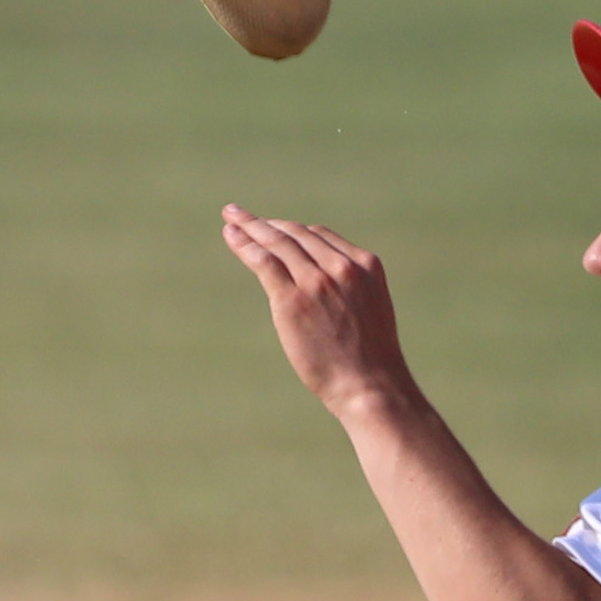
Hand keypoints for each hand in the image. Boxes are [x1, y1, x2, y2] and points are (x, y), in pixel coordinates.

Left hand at [221, 205, 414, 418]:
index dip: (292, 231)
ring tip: (231, 218)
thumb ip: (348, 287)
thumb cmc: (369, 357)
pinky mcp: (292, 299)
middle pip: (296, 233)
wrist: (369, 384)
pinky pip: (263, 262)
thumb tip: (322, 286)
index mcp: (365, 264)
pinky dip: (245, 245)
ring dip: (250, 227)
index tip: (274, 230)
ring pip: (277, 242)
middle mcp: (341, 266)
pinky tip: (231, 236)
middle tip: (242, 215)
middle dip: (267, 223)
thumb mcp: (369, 307)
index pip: (320, 236)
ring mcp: (316, 281)